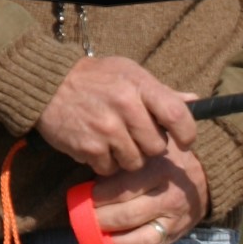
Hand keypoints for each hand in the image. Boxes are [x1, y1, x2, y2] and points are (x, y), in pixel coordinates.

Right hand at [36, 55, 196, 176]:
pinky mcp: (89, 147)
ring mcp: (106, 128)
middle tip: (134, 135)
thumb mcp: (128, 74)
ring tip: (113, 139)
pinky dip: (105, 162)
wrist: (46, 83)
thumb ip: (161, 92)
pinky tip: (96, 144)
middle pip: (157, 147)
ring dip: (127, 157)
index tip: (184, 141)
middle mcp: (124, 105)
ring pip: (136, 162)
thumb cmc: (95, 79)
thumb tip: (195, 102)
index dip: (187, 133)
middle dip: (149, 146)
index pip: (177, 115)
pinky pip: (111, 169)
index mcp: (138, 85)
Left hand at [90, 142, 209, 243]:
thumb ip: (120, 166)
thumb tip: (86, 187)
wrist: (203, 179)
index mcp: (160, 172)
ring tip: (93, 236)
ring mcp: (174, 223)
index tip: (80, 197)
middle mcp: (169, 199)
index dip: (97, 197)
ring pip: (140, 241)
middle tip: (79, 218)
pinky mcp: (173, 239)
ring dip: (112, 242)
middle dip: (99, 220)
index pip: (122, 189)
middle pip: (128, 216)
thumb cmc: (163, 161)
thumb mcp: (145, 153)